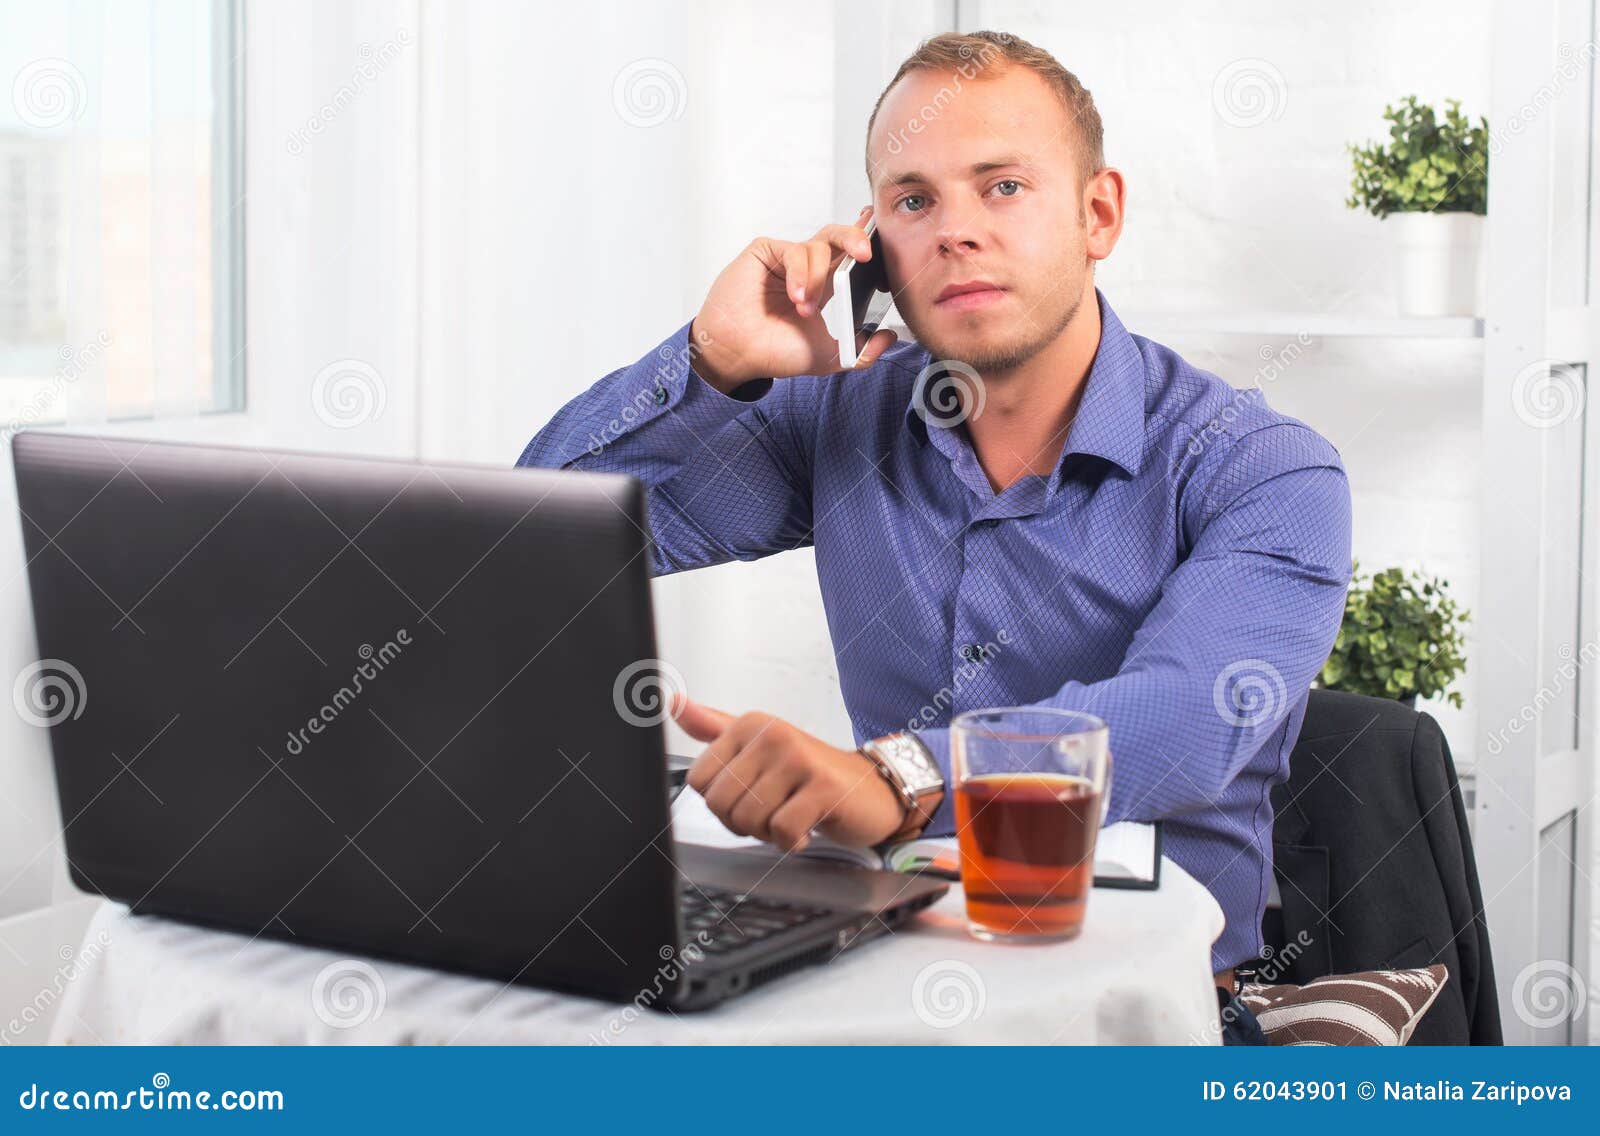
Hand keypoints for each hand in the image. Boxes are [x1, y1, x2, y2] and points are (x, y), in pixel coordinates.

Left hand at [671, 696, 905, 851]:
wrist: (871, 788)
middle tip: (771, 813)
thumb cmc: (809, 774)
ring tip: (790, 818)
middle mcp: (771, 734)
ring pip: (749, 819)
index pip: (699, 780)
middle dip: (743, 822)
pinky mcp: (823, 786)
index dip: (721, 803)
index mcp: (748, 725)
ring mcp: (798, 758)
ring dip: (768, 833)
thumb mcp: (758, 746)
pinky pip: (782, 830)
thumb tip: (674, 704)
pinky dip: (791, 841)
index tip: (749, 797)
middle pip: (721, 803)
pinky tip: (806, 828)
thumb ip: (714, 728)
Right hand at [688, 207, 899, 392]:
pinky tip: (795, 296)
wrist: (738, 355)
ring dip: (818, 279)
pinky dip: (800, 274)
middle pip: (840, 236)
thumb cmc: (775, 352)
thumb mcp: (831, 357)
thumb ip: (863, 351)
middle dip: (857, 237)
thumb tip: (890, 336)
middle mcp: (808, 267)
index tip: (885, 242)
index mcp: (826, 284)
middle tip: (866, 254)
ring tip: (806, 309)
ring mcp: (787, 258)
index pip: (852, 254)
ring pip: (818, 247)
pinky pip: (793, 251)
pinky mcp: (766, 252)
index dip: (868, 242)